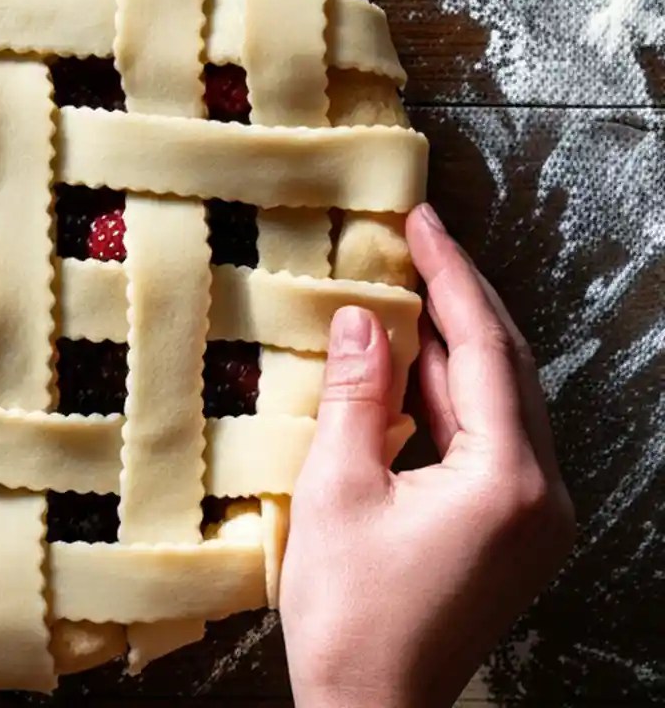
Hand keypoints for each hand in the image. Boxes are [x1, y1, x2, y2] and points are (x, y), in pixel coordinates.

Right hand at [280, 205, 575, 706]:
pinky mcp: (518, 532)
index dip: (449, 277)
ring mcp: (539, 516)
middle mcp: (543, 494)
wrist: (372, 707)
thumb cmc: (350, 615)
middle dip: (461, 301)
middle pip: (508, 368)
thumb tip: (366, 321)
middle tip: (421, 244)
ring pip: (505, 403)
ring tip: (412, 297)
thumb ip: (357, 397)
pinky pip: (496, 441)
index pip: (484, 348)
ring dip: (458, 349)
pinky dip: (458, 400)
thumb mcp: (337, 491)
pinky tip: (418, 374)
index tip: (423, 223)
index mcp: (507, 480)